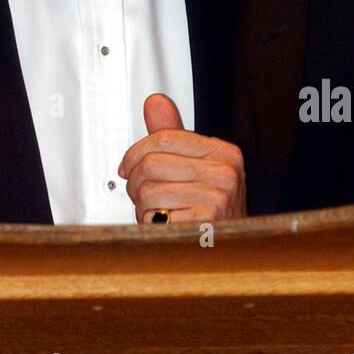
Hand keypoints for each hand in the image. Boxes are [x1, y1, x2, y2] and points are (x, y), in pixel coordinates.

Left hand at [118, 93, 245, 223]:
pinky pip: (154, 213)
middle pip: (151, 163)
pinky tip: (163, 225)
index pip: (164, 137)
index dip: (135, 153)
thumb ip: (173, 135)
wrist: (226, 251)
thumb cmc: (208, 212)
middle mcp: (225, 173)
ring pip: (148, 190)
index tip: (127, 165)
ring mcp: (217, 197)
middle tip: (140, 194)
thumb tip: (155, 102)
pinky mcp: (203, 222)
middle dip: (135, 181)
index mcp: (224, 153)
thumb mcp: (195, 168)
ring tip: (155, 211)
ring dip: (142, 206)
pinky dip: (149, 223)